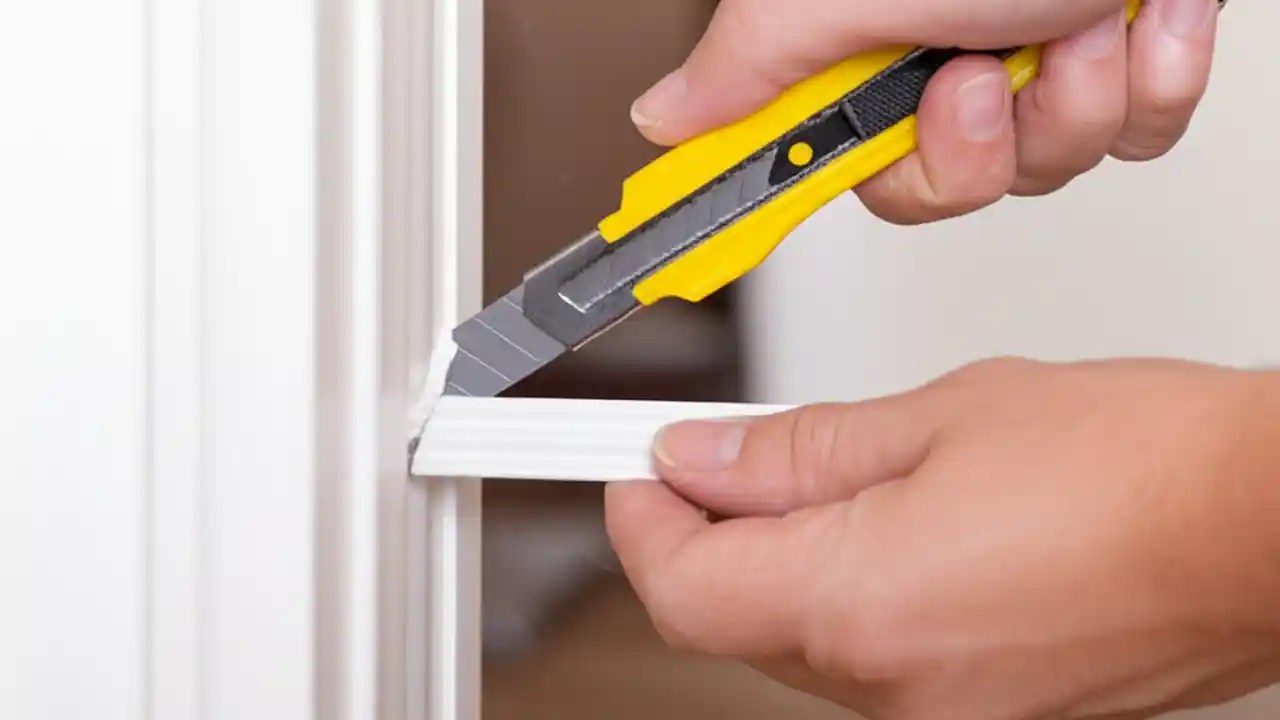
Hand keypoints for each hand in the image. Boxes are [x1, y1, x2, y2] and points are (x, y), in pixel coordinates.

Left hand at [606, 358, 1279, 718]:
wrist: (1264, 527)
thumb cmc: (1142, 466)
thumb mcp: (940, 417)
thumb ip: (797, 451)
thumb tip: (702, 459)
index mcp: (863, 606)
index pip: (681, 586)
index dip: (639, 518)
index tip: (634, 465)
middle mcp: (892, 688)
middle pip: (728, 617)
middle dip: (702, 531)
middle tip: (714, 452)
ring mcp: (937, 717)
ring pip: (794, 639)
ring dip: (773, 558)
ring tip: (815, 475)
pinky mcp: (978, 716)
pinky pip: (866, 658)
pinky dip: (841, 592)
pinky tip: (878, 526)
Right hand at [630, 0, 1220, 222]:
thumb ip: (751, 58)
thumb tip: (665, 114)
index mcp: (868, 39)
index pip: (811, 150)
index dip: (801, 186)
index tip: (755, 225)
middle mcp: (943, 50)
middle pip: (938, 186)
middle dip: (978, 143)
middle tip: (979, 70)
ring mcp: (1034, 62)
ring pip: (1047, 167)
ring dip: (1073, 96)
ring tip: (1072, 14)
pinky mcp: (1122, 62)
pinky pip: (1138, 134)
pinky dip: (1151, 80)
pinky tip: (1138, 13)